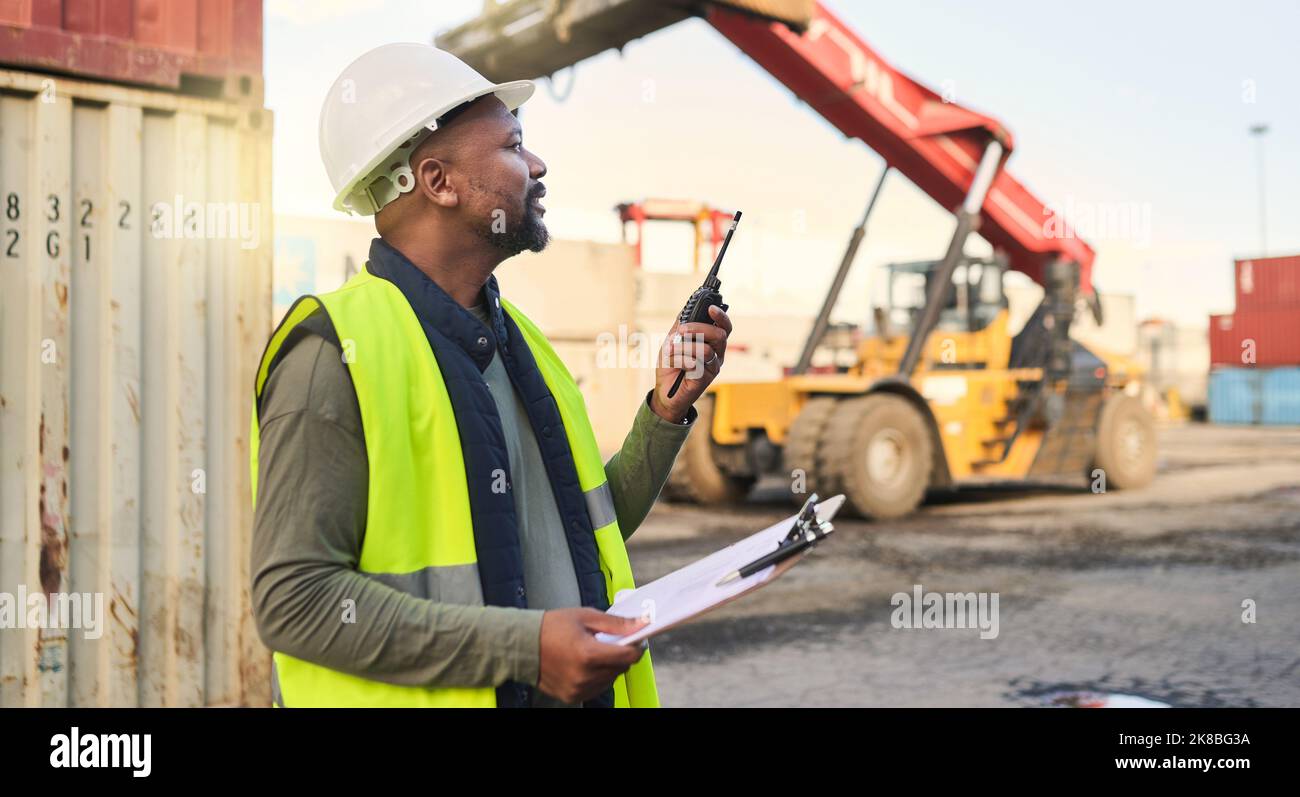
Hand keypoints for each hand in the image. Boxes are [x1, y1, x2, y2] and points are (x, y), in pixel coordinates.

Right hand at [536, 608, 648, 703]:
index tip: (635, 640)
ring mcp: (578, 689)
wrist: (521, 645)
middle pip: (621, 668)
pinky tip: (586, 664)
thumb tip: (641, 624)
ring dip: (609, 666)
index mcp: (588, 654)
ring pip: (611, 679)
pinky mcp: (572, 697)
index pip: (629, 656)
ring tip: (593, 652)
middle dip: (621, 654)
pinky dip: (598, 677)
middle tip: (609, 642)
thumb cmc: (551, 627)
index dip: (636, 647)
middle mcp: (584, 676)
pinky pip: (597, 688)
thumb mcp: (585, 616)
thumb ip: (616, 623)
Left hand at [651, 305, 732, 422]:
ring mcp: (712, 367)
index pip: (724, 327)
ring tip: (670, 350)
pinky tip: (674, 364)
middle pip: (719, 336)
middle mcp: (717, 354)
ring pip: (706, 350)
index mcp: (712, 343)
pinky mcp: (705, 379)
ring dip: (684, 347)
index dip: (721, 316)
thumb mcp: (673, 341)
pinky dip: (680, 360)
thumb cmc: (671, 366)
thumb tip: (687, 308)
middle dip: (698, 329)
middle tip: (682, 331)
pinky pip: (696, 364)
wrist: (664, 390)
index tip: (710, 308)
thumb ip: (681, 326)